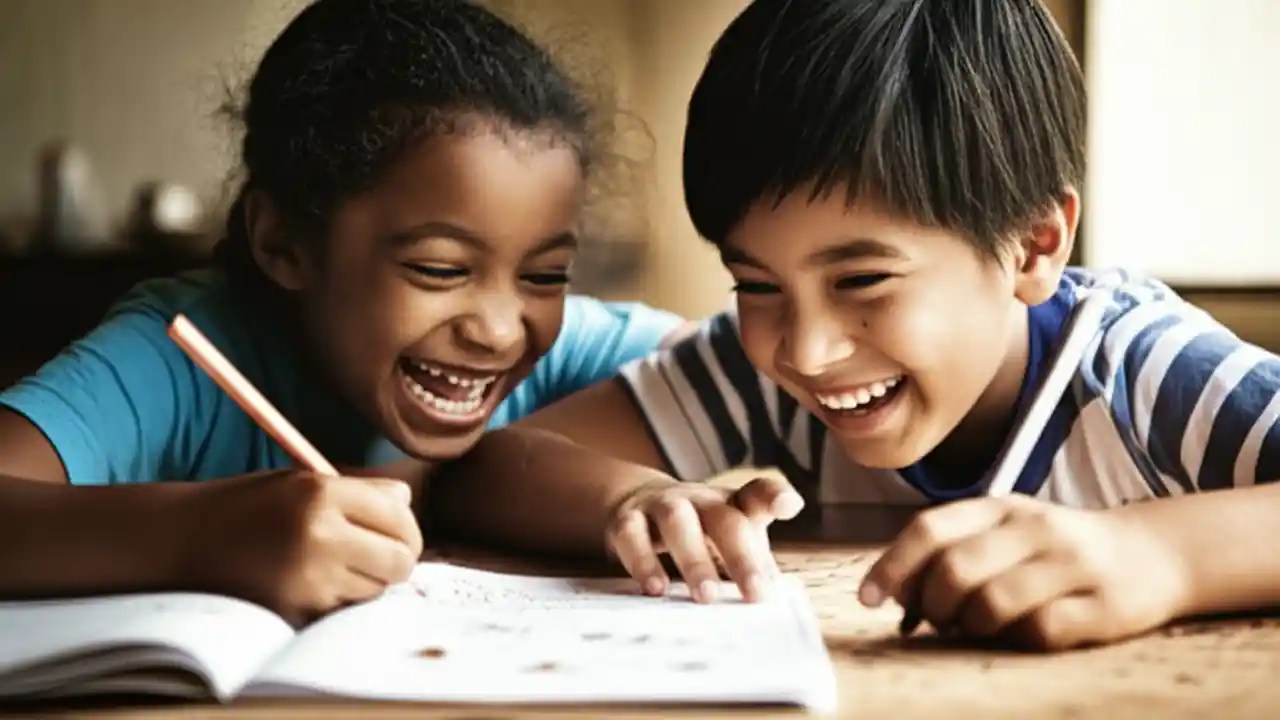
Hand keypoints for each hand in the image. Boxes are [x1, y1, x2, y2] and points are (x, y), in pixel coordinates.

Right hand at [181, 470, 423, 624]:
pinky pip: (343, 611)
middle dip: (396, 561)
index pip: (400, 518)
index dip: (405, 529)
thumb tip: (407, 504)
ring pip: (376, 590)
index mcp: (322, 494)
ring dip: (365, 583)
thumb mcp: (300, 483)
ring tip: (331, 567)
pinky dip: (337, 602)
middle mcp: (320, 535)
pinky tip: (309, 585)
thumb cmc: (247, 507)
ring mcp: (308, 579)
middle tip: (378, 557)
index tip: (396, 534)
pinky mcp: (295, 613)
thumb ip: (360, 492)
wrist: (180, 542)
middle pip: (400, 561)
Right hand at [604, 476, 803, 603]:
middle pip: (723, 519)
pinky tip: (655, 589)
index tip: (789, 506)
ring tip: (706, 596)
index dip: (774, 496)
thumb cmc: (698, 531)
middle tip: (756, 593)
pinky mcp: (627, 520)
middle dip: (741, 556)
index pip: (758, 494)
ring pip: (677, 523)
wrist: (636, 503)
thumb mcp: (728, 540)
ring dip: (693, 559)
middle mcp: (699, 499)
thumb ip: (752, 563)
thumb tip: (771, 594)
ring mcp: (661, 506)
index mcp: (731, 504)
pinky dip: (643, 562)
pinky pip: (633, 536)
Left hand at [858, 495, 1190, 650]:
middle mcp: (1034, 528)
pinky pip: (1041, 631)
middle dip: (931, 604)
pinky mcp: (1104, 606)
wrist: (1154, 553)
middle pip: (955, 568)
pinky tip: (1022, 636)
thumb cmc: (1057, 550)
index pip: (930, 529)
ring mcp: (1071, 565)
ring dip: (971, 626)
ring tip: (978, 627)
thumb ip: (953, 553)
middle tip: (935, 621)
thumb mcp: (1005, 533)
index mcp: (1000, 507)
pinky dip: (1018, 641)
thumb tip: (892, 596)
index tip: (868, 599)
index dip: (892, 566)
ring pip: (993, 602)